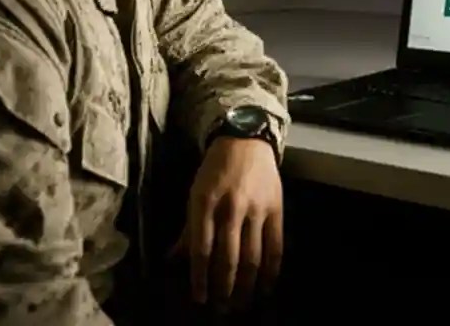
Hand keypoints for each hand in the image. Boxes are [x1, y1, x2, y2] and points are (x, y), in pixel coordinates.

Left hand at [169, 136, 282, 308]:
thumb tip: (173, 260)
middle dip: (224, 289)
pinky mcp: (276, 209)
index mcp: (205, 204)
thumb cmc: (215, 170)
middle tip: (222, 309)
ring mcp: (255, 209)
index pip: (202, 250)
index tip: (199, 299)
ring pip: (253, 257)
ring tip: (242, 304)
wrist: (246, 140)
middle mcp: (230, 208)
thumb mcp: (195, 195)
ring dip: (247, 286)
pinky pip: (275, 246)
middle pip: (228, 258)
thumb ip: (188, 230)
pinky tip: (266, 287)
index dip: (200, 278)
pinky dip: (272, 270)